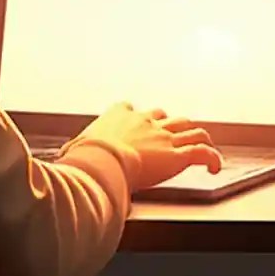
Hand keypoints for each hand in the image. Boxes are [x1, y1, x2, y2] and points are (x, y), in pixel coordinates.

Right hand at [66, 102, 221, 189]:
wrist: (105, 159)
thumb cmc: (87, 155)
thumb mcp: (74, 147)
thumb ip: (71, 150)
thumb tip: (58, 158)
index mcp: (119, 115)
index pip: (130, 108)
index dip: (135, 115)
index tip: (136, 121)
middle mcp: (145, 121)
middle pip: (164, 115)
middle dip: (168, 124)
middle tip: (172, 135)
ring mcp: (164, 136)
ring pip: (190, 129)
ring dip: (198, 136)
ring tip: (202, 144)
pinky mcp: (179, 154)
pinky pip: (204, 153)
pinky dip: (213, 158)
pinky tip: (215, 168)